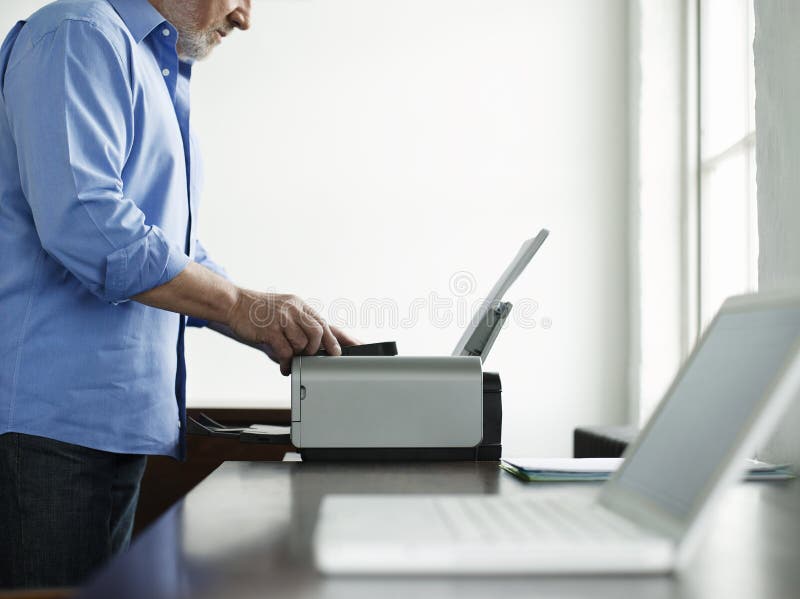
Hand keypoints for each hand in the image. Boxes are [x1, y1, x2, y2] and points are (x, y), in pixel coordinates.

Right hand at [226, 290, 353, 375]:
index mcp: (299, 305)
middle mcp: (293, 310)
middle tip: (317, 357)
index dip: (339, 337)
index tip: (353, 347)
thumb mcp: (283, 309)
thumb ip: (298, 324)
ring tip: (293, 359)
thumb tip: (315, 345)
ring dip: (299, 355)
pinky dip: (287, 361)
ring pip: (303, 343)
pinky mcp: (270, 330)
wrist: (233, 303)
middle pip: (318, 332)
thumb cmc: (258, 311)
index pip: (324, 322)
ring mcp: (282, 319)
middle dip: (321, 348)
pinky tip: (284, 365)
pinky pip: (286, 350)